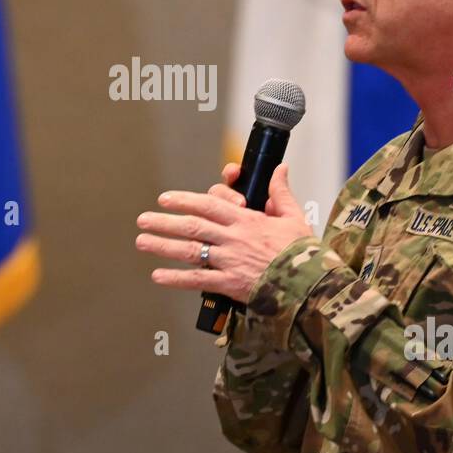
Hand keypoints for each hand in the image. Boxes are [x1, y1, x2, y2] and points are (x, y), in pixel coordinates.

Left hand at [136, 162, 313, 304]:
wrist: (311, 283)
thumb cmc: (303, 251)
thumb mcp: (293, 216)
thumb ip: (280, 192)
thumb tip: (280, 168)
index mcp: (247, 219)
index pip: (209, 204)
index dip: (186, 199)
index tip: (167, 198)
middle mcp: (233, 238)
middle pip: (192, 225)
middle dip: (165, 221)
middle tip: (143, 219)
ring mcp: (229, 261)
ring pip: (190, 250)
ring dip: (163, 245)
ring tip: (141, 242)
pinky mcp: (231, 284)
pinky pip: (199, 280)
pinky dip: (176, 278)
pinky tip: (157, 276)